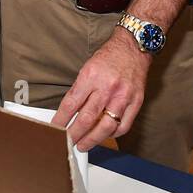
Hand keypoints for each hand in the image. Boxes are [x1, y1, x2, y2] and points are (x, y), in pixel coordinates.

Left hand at [53, 29, 150, 150]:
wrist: (133, 48)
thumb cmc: (109, 57)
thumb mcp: (87, 69)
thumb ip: (80, 91)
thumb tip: (69, 113)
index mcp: (91, 76)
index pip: (71, 104)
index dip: (61, 120)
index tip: (56, 128)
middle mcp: (108, 87)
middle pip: (87, 118)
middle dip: (75, 134)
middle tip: (68, 141)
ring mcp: (123, 96)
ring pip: (106, 126)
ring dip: (92, 139)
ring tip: (84, 144)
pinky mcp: (136, 102)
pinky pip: (123, 126)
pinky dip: (112, 134)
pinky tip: (104, 135)